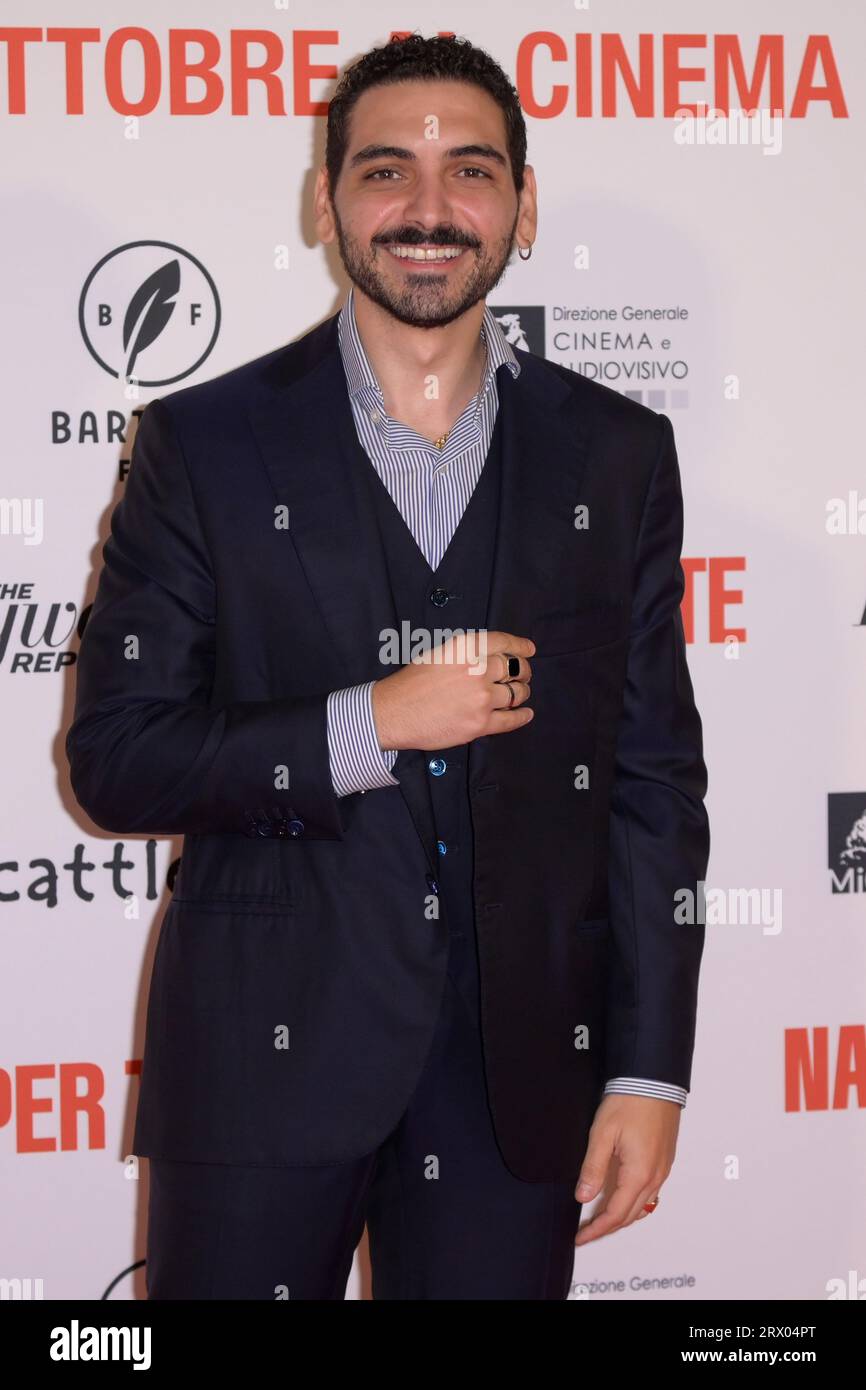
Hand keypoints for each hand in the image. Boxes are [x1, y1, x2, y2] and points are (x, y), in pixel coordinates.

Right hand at [370, 629, 534, 751]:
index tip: (529, 650)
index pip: (504, 642)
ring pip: (517, 693)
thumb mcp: (439, 654)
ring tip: (519, 694)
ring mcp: (482, 698)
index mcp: (466, 648)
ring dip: (521, 692)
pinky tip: (525, 714)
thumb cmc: (411, 683)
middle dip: (523, 671)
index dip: (521, 646)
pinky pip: (512, 720)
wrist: (394, 713)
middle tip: (523, 675)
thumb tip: (492, 657)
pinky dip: (522, 716)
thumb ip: (467, 653)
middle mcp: (478, 669)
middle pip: (516, 668)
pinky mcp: (480, 724)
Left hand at [573, 1094, 680, 1245]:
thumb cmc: (629, 1102)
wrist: (653, 1081)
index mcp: (639, 1174)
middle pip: (630, 1216)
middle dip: (608, 1228)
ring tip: (601, 1220)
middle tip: (587, 1233)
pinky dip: (634, 1203)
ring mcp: (662, 1170)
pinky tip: (621, 1197)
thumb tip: (583, 1196)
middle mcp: (655, 1177)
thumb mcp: (602, 1134)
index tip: (581, 1237)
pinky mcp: (664, 1161)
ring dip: (622, 1217)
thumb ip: (593, 1168)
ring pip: (642, 1207)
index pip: (616, 1215)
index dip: (596, 1229)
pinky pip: (650, 1193)